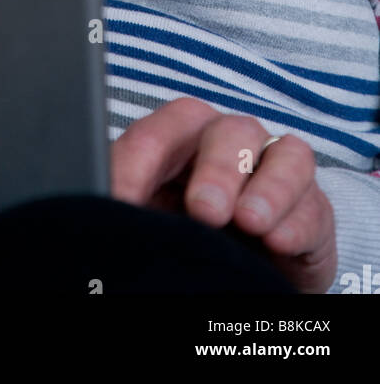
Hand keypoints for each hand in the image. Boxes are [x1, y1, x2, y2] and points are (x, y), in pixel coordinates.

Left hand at [110, 96, 336, 292]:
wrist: (230, 279)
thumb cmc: (178, 237)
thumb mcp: (144, 218)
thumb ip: (123, 198)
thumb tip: (95, 196)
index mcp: (178, 146)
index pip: (159, 131)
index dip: (142, 158)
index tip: (125, 195)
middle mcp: (228, 149)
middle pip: (228, 131)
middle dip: (218, 168)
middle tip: (204, 211)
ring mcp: (274, 175)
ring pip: (285, 153)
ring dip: (270, 187)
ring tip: (250, 223)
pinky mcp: (310, 212)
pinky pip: (315, 202)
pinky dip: (297, 221)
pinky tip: (278, 243)